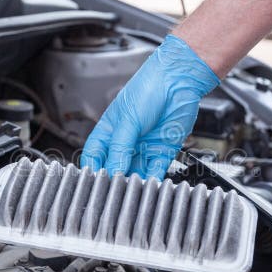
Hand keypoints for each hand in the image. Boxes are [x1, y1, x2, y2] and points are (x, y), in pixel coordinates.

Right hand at [80, 35, 218, 178]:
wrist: (178, 81)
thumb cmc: (148, 89)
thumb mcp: (128, 120)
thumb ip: (120, 148)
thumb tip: (113, 172)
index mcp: (109, 131)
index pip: (94, 156)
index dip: (93, 170)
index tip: (95, 184)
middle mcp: (125, 141)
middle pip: (114, 168)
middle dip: (114, 180)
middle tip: (115, 190)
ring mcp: (143, 147)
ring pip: (135, 173)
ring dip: (134, 182)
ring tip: (132, 190)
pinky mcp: (162, 151)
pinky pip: (155, 171)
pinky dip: (152, 180)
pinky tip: (149, 185)